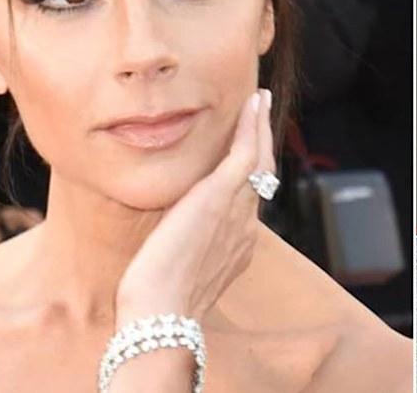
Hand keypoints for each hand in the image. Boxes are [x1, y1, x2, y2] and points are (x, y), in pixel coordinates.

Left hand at [115, 89, 273, 325]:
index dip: (248, 174)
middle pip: (260, 175)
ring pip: (259, 159)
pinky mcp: (221, 195)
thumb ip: (178, 253)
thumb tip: (165, 245)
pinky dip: (253, 126)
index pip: (246, 201)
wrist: (161, 314)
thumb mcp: (173, 274)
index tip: (244, 153)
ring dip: (260, 127)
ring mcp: (237, 210)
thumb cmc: (155, 304)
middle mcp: (245, 227)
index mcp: (236, 247)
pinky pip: (247, 152)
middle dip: (262, 143)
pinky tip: (253, 104)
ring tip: (260, 102)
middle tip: (261, 114)